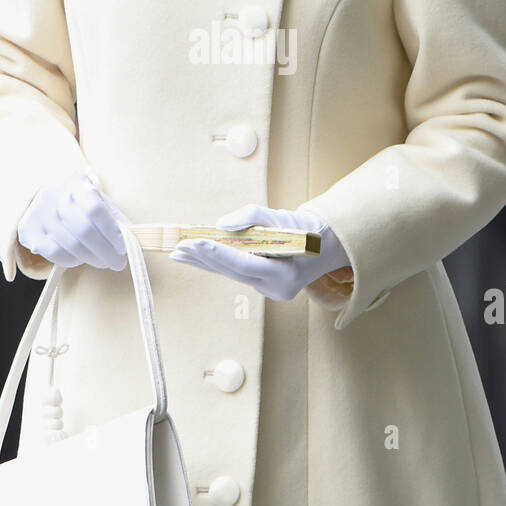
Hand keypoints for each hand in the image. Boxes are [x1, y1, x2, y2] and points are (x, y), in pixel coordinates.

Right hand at [17, 171, 127, 270]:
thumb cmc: (80, 203)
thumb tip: (135, 241)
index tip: (124, 247)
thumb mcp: (98, 201)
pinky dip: (72, 261)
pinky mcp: (27, 230)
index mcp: (76, 183)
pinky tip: (80, 259)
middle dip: (105, 252)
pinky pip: (55, 253)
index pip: (95, 209)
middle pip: (84, 230)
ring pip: (70, 245)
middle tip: (118, 263)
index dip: (112, 232)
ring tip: (102, 261)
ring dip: (92, 259)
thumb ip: (114, 219)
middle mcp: (53, 194)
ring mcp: (38, 212)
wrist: (46, 198)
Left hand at [168, 203, 350, 301]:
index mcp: (286, 275)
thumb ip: (254, 217)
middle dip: (204, 258)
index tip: (197, 242)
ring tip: (178, 252)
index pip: (246, 264)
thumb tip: (222, 225)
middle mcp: (275, 288)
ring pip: (230, 274)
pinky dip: (215, 263)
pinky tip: (195, 257)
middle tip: (178, 247)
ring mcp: (267, 289)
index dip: (219, 253)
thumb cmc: (310, 230)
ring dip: (203, 262)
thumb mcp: (286, 217)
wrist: (328, 247)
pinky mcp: (261, 284)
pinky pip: (234, 273)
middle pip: (232, 272)